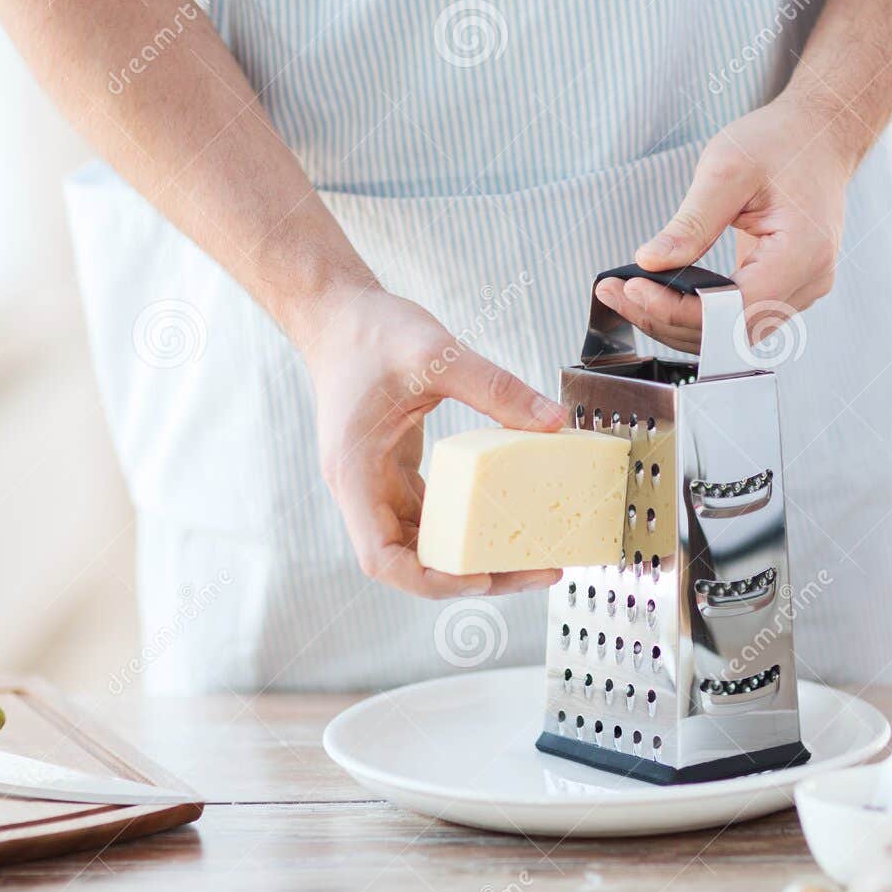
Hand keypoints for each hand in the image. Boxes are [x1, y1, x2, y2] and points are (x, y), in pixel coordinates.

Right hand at [301, 283, 566, 598]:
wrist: (339, 313)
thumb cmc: (370, 332)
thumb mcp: (436, 353)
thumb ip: (495, 387)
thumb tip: (553, 422)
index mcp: (356, 474)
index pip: (382, 558)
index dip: (430, 578)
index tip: (478, 576)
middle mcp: (363, 490)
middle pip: (412, 562)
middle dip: (472, 575)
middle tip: (536, 569)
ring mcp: (378, 485)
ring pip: (424, 544)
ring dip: (473, 556)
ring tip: (533, 553)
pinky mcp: (396, 473)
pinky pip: (434, 514)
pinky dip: (468, 525)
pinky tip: (507, 518)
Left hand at [595, 96, 855, 352]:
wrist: (819, 136)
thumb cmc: (781, 142)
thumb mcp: (727, 168)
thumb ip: (691, 222)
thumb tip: (650, 262)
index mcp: (803, 252)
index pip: (733, 309)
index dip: (679, 309)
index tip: (634, 288)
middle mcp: (808, 281)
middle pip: (729, 333)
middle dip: (666, 319)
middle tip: (615, 293)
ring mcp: (799, 291)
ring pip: (729, 335)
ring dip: (675, 322)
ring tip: (627, 294)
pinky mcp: (784, 291)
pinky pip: (735, 320)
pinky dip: (694, 314)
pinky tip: (659, 295)